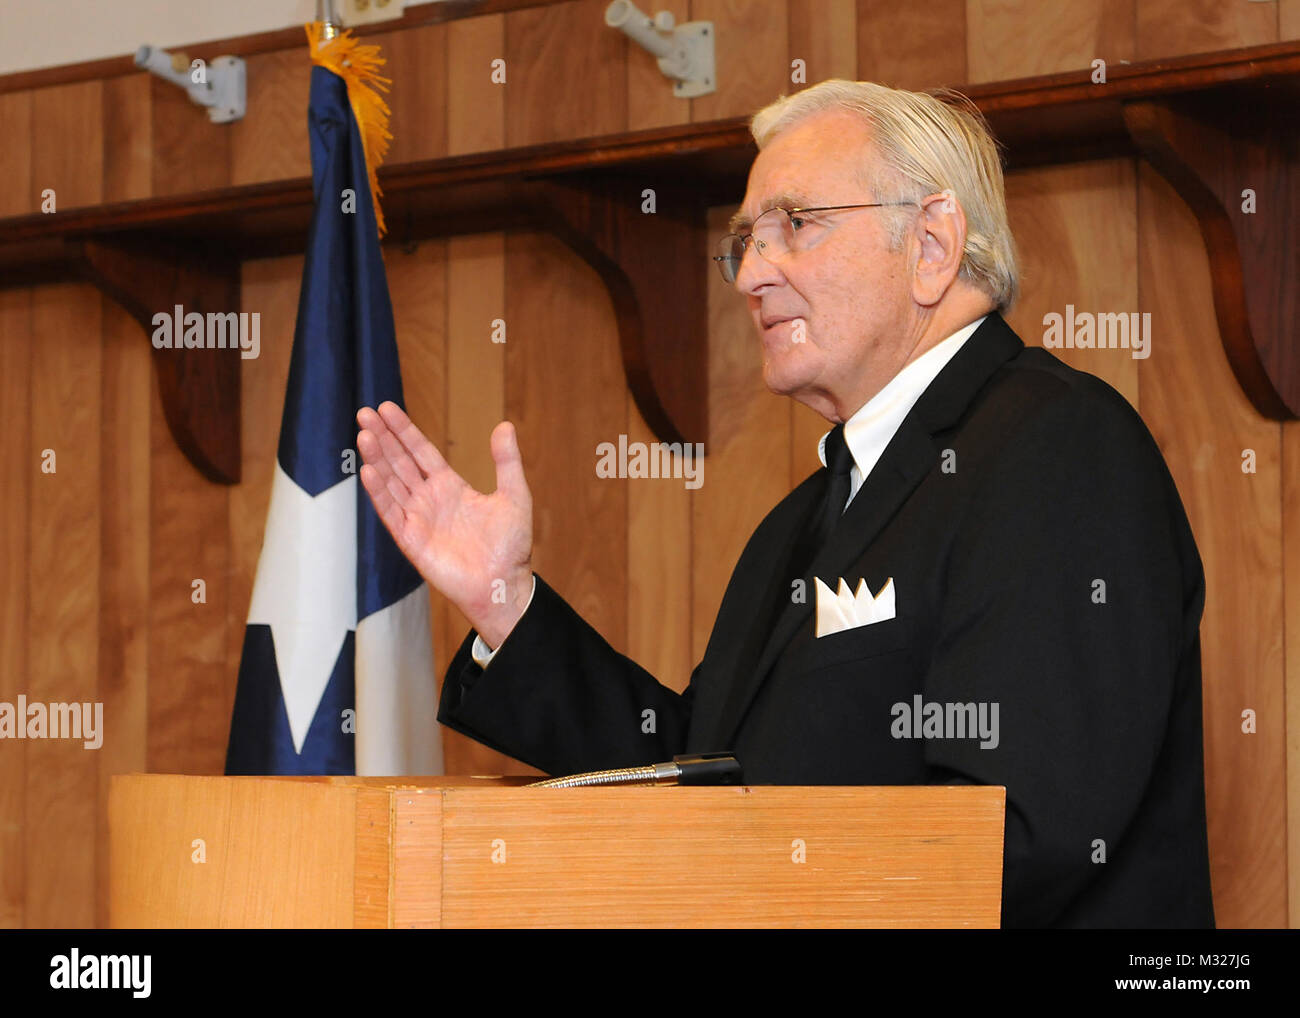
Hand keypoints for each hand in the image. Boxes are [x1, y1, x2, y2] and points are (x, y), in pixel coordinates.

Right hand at [356, 401, 533, 647]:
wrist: (503, 584)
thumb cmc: (509, 547)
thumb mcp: (514, 495)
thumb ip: (507, 461)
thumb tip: (504, 425)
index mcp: (450, 486)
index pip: (420, 452)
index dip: (404, 430)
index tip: (385, 408)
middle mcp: (430, 499)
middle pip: (400, 462)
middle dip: (383, 438)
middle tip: (364, 413)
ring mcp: (418, 518)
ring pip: (391, 483)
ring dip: (377, 459)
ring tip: (363, 435)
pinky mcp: (411, 540)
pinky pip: (391, 512)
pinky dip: (379, 492)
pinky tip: (368, 470)